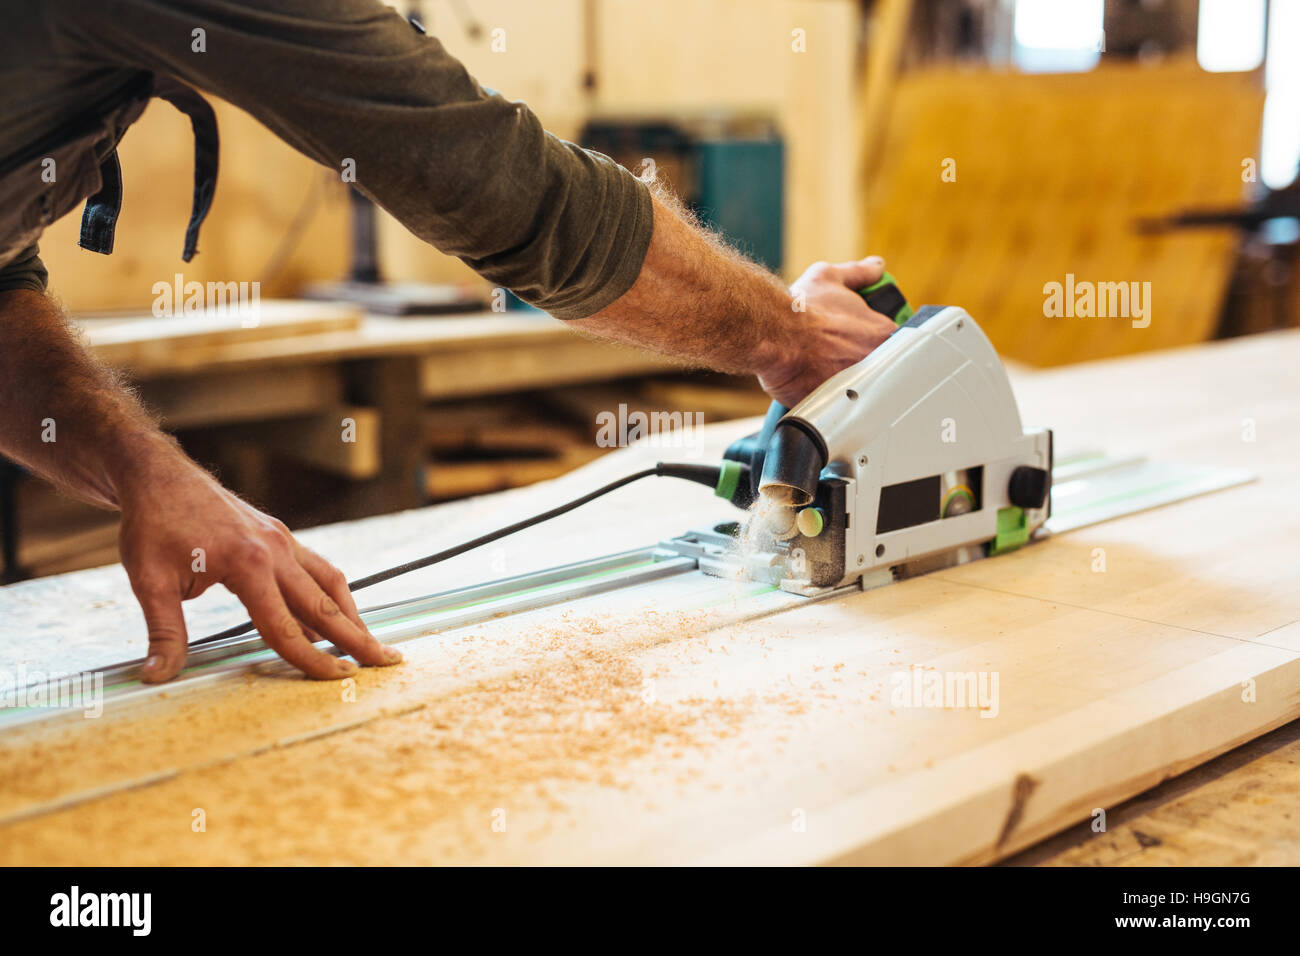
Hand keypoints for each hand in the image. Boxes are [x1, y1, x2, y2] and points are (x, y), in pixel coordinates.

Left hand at [116, 443, 401, 682]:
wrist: (160, 476)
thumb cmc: (153, 525)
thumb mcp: (148, 580)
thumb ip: (163, 631)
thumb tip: (156, 677)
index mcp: (249, 564)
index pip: (285, 627)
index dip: (312, 659)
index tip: (339, 679)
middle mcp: (276, 550)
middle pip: (325, 605)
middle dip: (358, 637)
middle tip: (388, 661)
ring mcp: (283, 540)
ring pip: (330, 583)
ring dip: (352, 614)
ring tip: (369, 642)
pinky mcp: (280, 536)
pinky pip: (317, 569)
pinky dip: (332, 594)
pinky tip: (334, 614)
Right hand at [758, 256, 898, 405]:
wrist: (773, 334)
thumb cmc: (801, 308)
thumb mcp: (830, 277)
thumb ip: (859, 273)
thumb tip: (876, 267)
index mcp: (883, 334)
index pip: (894, 342)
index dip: (875, 342)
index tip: (857, 340)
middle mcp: (878, 362)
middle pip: (879, 368)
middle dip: (860, 363)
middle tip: (835, 354)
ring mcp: (859, 388)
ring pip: (859, 390)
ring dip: (845, 382)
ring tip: (821, 370)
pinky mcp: (836, 407)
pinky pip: (837, 408)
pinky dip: (827, 401)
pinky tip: (813, 386)